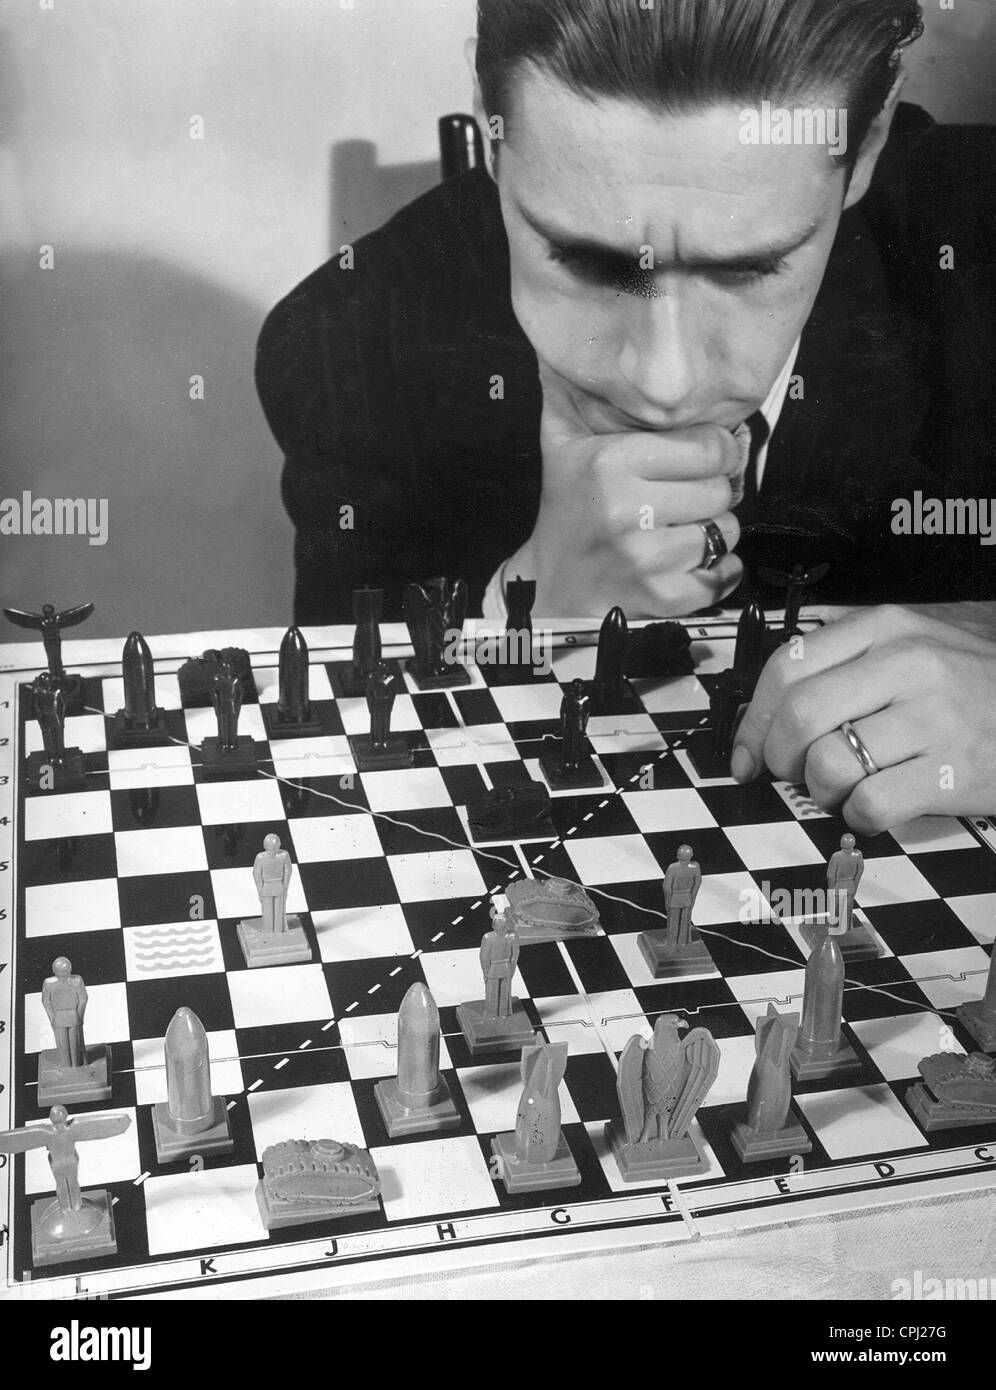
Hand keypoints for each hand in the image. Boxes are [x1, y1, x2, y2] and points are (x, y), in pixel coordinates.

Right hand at [508, 365, 744, 616]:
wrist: (551, 585)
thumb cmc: (566, 510)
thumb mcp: (561, 444)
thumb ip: (570, 390)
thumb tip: (563, 340)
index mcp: (611, 464)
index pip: (709, 447)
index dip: (712, 451)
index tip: (697, 458)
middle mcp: (629, 510)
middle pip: (721, 489)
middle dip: (709, 492)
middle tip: (680, 496)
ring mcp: (647, 558)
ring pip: (727, 531)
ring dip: (713, 531)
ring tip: (679, 528)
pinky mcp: (662, 597)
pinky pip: (724, 575)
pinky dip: (717, 571)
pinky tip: (689, 561)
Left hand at [732, 605, 995, 833]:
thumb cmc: (969, 686)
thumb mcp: (912, 645)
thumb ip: (843, 664)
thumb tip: (762, 716)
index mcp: (886, 626)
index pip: (787, 666)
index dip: (753, 720)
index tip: (746, 754)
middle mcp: (908, 663)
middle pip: (799, 716)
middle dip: (780, 758)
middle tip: (793, 774)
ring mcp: (934, 716)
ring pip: (828, 764)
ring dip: (821, 791)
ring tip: (845, 787)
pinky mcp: (954, 771)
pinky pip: (869, 805)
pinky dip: (858, 817)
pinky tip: (876, 806)